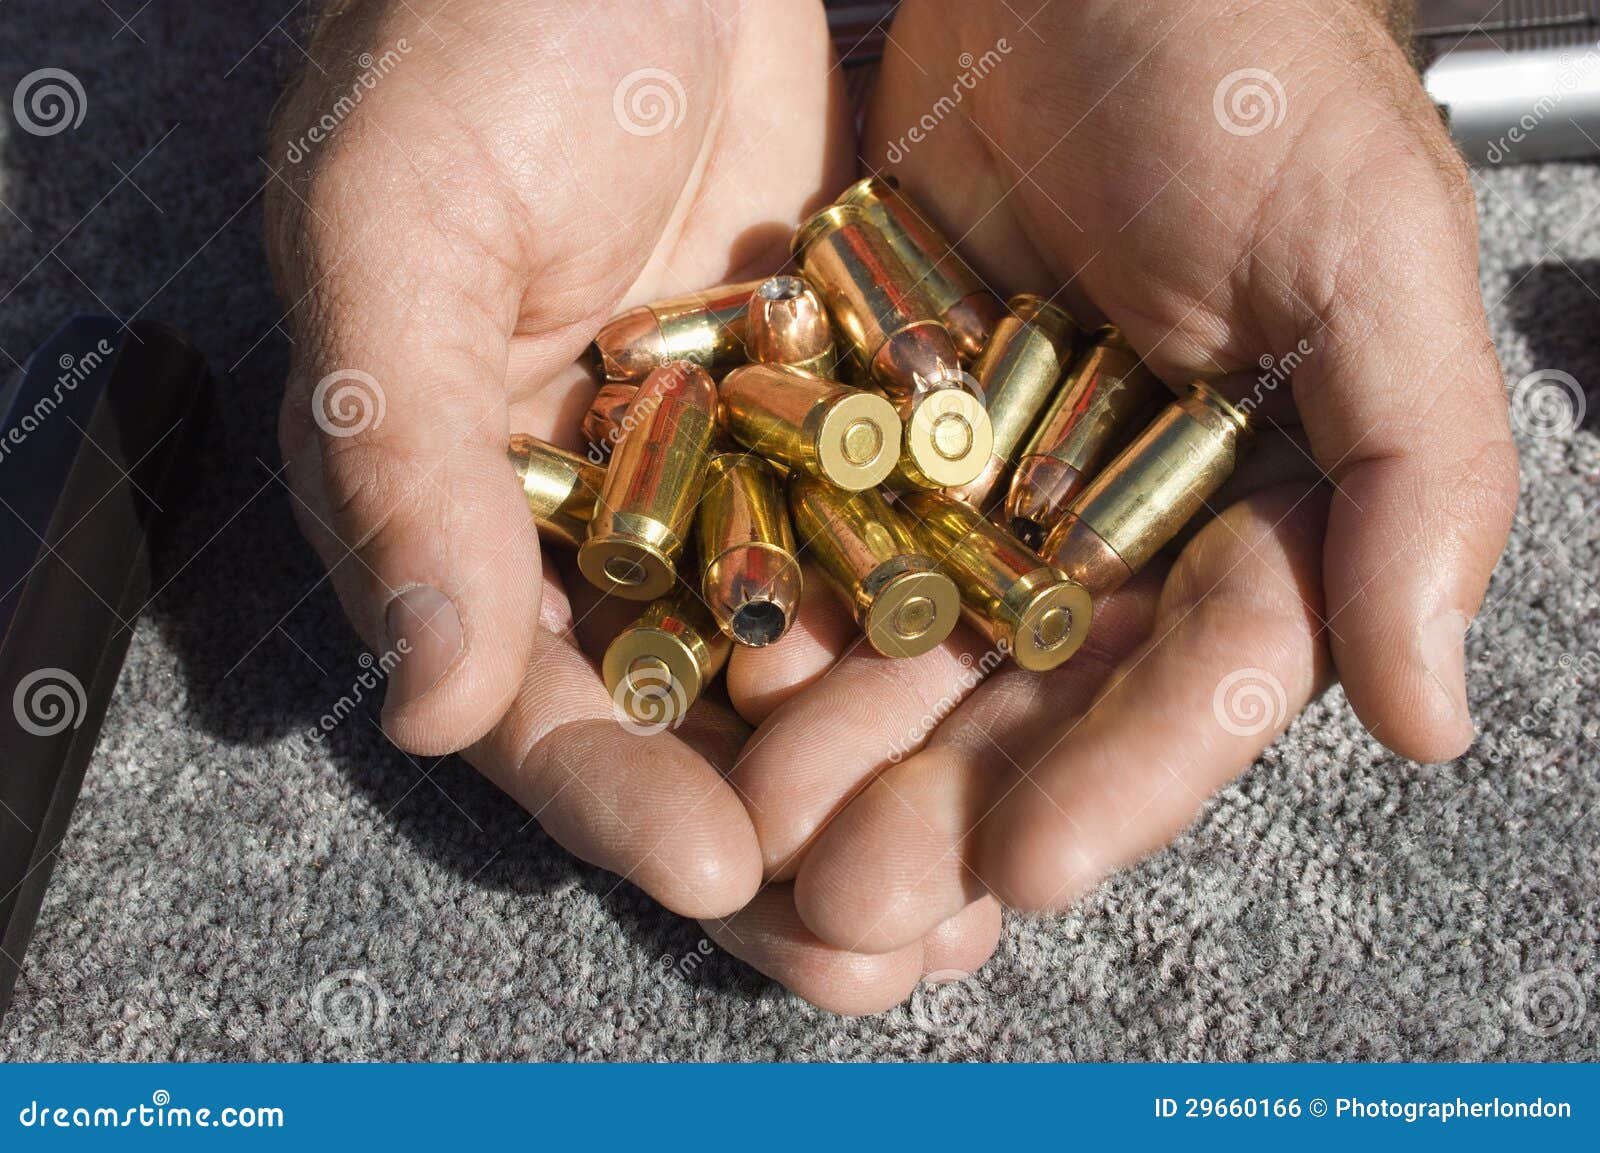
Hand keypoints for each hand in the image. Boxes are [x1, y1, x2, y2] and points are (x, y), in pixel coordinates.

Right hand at [266, 0, 1006, 997]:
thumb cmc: (465, 44)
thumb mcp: (392, 232)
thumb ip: (401, 465)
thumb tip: (429, 704)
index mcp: (471, 505)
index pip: (535, 690)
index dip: (614, 792)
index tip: (708, 872)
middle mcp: (602, 516)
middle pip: (691, 722)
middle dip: (782, 841)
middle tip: (879, 948)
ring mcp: (729, 472)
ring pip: (812, 660)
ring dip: (889, 777)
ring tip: (975, 890)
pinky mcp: (838, 412)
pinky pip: (902, 543)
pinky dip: (956, 634)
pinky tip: (1030, 717)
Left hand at [716, 0, 1516, 1008]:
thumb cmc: (1243, 63)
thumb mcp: (1367, 243)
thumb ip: (1422, 472)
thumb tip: (1433, 718)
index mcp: (1255, 506)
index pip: (1196, 680)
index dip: (1125, 782)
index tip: (1035, 869)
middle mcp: (1116, 523)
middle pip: (1037, 703)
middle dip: (953, 812)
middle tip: (858, 905)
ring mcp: (987, 486)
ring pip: (918, 653)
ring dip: (846, 755)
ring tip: (767, 841)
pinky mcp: (876, 428)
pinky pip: (824, 548)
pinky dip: (779, 625)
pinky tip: (721, 696)